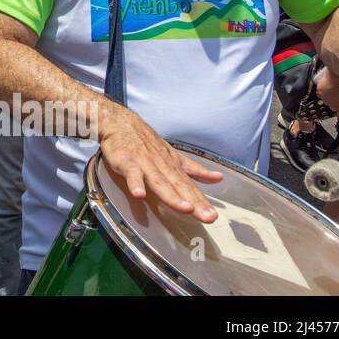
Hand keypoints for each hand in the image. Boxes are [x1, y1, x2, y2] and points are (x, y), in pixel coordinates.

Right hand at [97, 107, 222, 221]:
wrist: (121, 121)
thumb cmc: (146, 142)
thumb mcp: (173, 155)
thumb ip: (194, 170)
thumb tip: (217, 178)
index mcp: (173, 166)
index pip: (189, 186)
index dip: (201, 201)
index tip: (212, 216)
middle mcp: (162, 165)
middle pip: (179, 186)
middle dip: (193, 202)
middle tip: (207, 217)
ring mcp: (144, 163)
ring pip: (159, 181)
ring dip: (171, 195)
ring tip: (185, 208)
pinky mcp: (126, 161)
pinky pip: (131, 173)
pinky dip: (135, 183)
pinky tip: (139, 195)